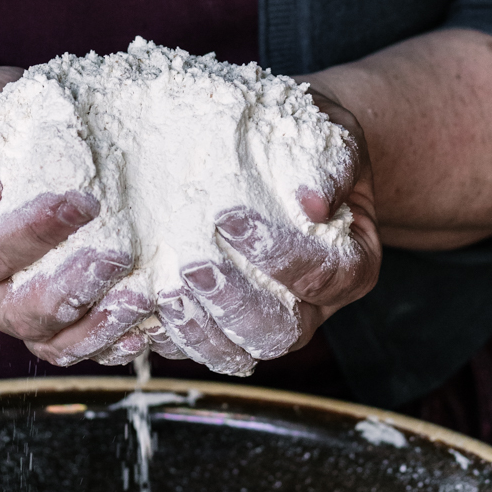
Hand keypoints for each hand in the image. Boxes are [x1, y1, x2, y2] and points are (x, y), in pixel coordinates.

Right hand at [0, 71, 154, 363]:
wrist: (8, 142)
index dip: (31, 235)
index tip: (81, 202)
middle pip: (16, 313)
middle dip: (69, 290)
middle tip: (117, 256)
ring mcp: (17, 308)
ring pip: (51, 342)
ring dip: (98, 327)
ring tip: (141, 297)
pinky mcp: (55, 319)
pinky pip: (80, 345)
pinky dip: (113, 343)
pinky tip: (146, 328)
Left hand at [152, 89, 381, 373]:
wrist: (282, 151)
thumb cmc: (311, 142)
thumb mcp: (335, 138)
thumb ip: (334, 164)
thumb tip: (312, 204)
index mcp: (351, 264)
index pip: (327, 276)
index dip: (280, 256)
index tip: (229, 219)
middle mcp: (314, 305)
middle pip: (283, 331)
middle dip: (235, 304)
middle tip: (192, 267)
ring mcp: (270, 321)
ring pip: (239, 353)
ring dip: (199, 332)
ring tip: (164, 294)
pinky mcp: (227, 327)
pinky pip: (199, 350)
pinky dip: (169, 338)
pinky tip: (140, 310)